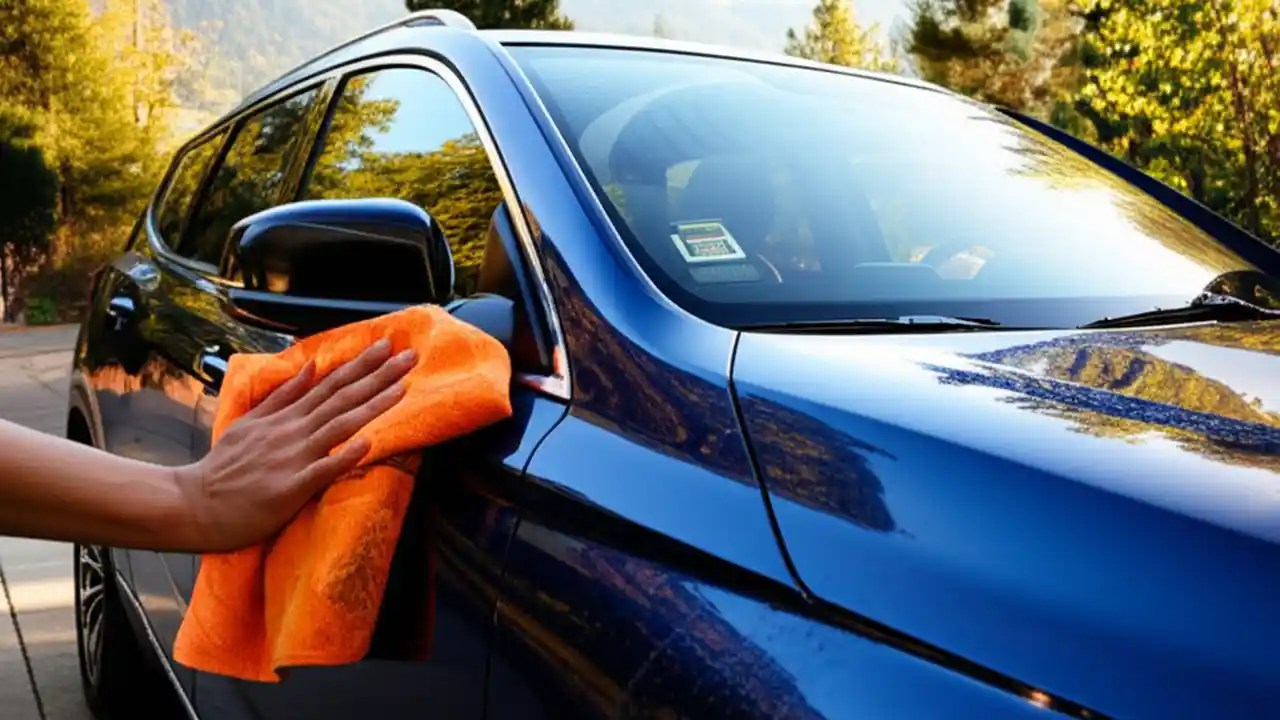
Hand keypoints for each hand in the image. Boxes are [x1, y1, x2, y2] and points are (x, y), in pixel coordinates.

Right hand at [176, 340, 415, 551]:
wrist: (193, 504)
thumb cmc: (225, 468)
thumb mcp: (250, 423)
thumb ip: (283, 397)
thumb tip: (310, 368)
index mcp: (285, 417)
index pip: (330, 384)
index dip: (361, 365)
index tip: (386, 346)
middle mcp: (293, 432)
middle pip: (342, 398)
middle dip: (378, 376)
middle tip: (409, 357)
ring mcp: (292, 458)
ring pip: (339, 426)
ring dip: (371, 406)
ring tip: (401, 389)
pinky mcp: (290, 488)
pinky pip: (323, 470)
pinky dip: (345, 456)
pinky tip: (368, 443)